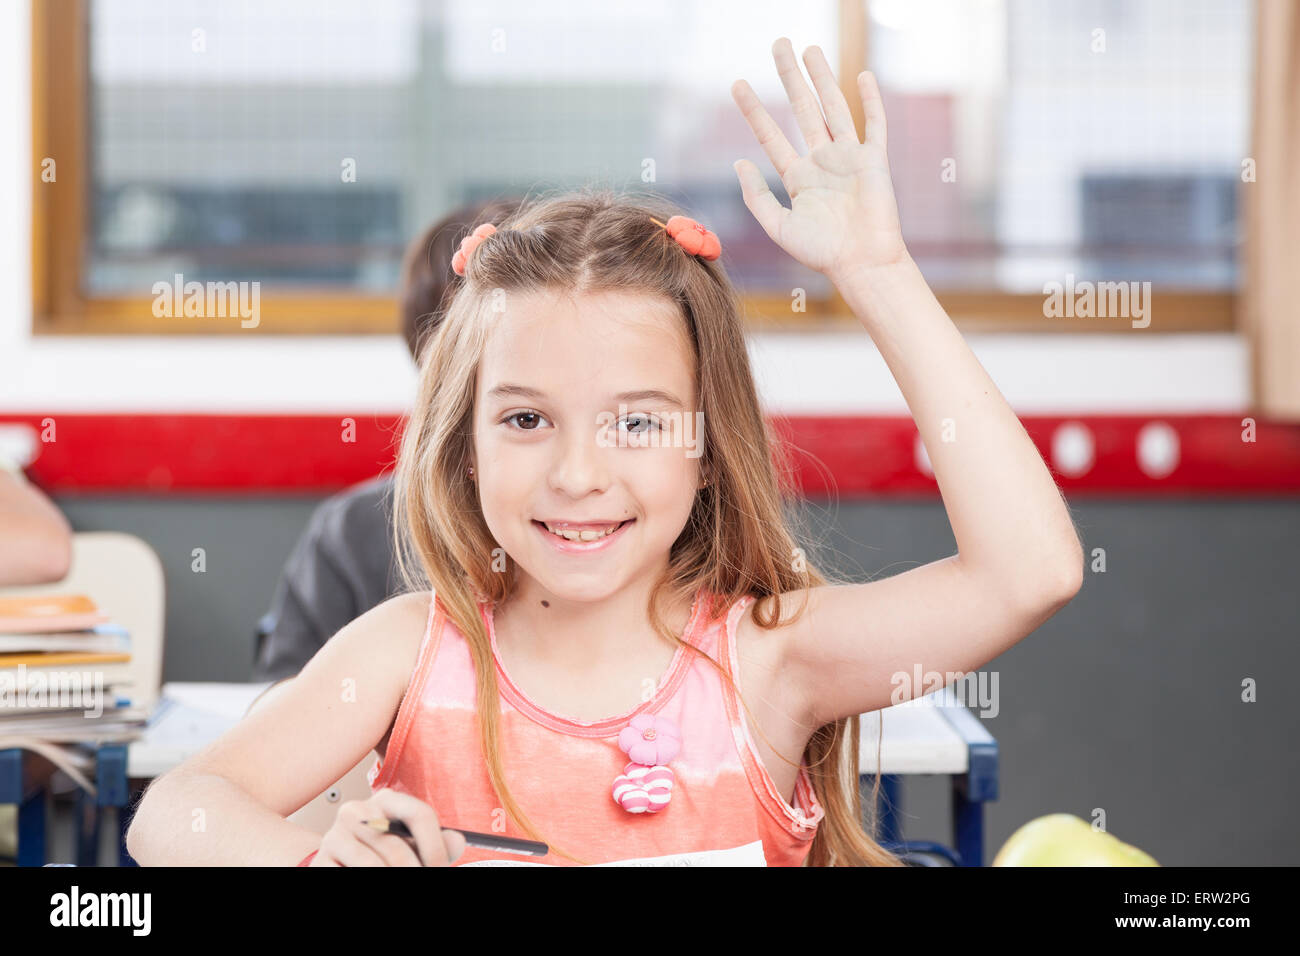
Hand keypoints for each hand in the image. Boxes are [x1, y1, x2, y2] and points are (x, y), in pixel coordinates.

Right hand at [310, 787, 466, 865]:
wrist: (341, 863)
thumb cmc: (382, 853)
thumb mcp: (411, 844)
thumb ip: (437, 843)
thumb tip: (457, 841)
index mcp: (385, 800)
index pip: (419, 814)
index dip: (435, 847)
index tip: (440, 868)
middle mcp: (357, 811)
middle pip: (396, 845)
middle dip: (414, 871)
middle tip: (425, 880)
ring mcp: (334, 834)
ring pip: (373, 864)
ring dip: (391, 877)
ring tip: (403, 883)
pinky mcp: (320, 859)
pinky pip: (348, 874)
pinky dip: (367, 880)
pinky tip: (377, 880)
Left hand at [731, 38, 907, 279]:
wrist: (861, 263)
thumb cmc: (822, 252)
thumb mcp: (779, 227)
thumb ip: (757, 197)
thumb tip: (739, 163)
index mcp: (798, 178)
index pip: (771, 135)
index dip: (754, 110)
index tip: (737, 84)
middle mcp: (822, 162)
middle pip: (802, 109)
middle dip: (789, 77)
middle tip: (778, 44)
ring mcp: (848, 158)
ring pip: (832, 107)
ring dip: (821, 77)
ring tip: (808, 49)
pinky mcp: (874, 160)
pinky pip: (873, 124)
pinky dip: (870, 100)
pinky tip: (862, 76)